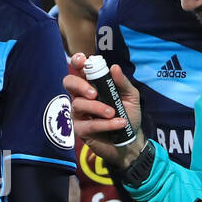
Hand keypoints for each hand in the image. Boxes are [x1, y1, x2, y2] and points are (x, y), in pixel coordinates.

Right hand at [63, 53, 144, 171]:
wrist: (131, 141)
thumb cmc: (128, 116)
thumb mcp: (131, 97)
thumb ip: (122, 83)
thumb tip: (114, 68)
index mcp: (93, 84)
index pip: (79, 70)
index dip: (77, 62)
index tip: (82, 61)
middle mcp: (82, 97)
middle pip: (69, 83)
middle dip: (80, 85)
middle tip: (94, 93)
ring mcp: (79, 113)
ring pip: (78, 105)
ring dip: (97, 108)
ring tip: (114, 113)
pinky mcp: (80, 130)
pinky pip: (88, 125)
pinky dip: (105, 124)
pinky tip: (119, 123)